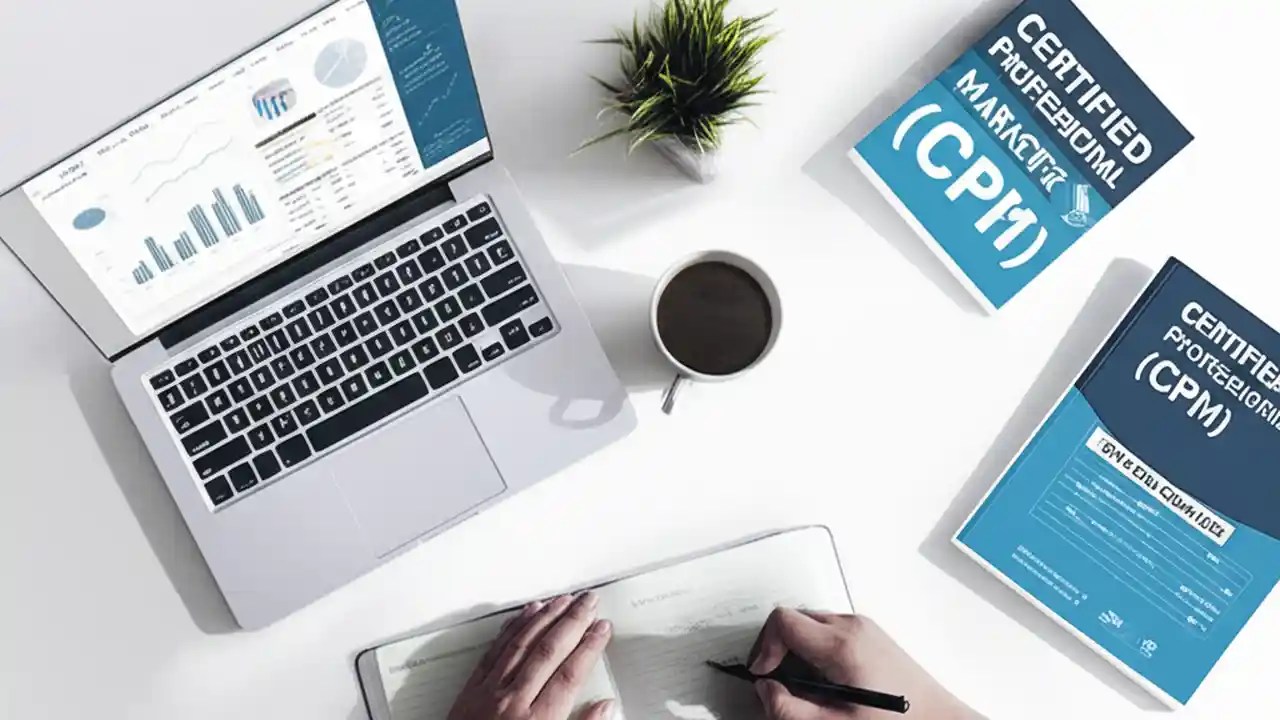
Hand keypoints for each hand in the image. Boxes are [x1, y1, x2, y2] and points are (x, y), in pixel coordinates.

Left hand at [448, 593, 615, 719]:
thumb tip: (604, 708)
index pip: (571, 672)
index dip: (590, 646)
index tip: (602, 628)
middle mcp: (512, 701)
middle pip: (549, 650)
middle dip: (572, 620)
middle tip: (588, 601)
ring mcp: (488, 693)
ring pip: (521, 643)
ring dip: (544, 617)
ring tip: (561, 600)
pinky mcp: (469, 691)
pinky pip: (494, 651)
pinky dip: (511, 630)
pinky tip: (522, 617)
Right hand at [749, 609, 980, 719]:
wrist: (939, 719)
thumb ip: (791, 709)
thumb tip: (766, 691)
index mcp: (842, 645)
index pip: (783, 621)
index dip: (764, 647)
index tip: (764, 674)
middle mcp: (852, 626)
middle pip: (794, 618)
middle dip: (778, 649)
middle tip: (778, 682)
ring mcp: (863, 626)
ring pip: (810, 623)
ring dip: (797, 650)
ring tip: (805, 686)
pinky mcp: (869, 633)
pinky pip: (829, 630)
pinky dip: (816, 649)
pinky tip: (826, 681)